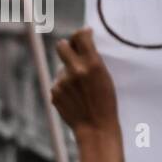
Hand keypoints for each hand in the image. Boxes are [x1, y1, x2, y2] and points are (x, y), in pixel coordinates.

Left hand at [51, 29, 125, 161]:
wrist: (96, 128)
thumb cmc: (106, 103)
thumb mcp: (106, 78)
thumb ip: (92, 60)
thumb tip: (82, 42)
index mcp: (93, 64)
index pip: (80, 36)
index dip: (82, 33)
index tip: (84, 35)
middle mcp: (75, 70)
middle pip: (62, 45)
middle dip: (67, 47)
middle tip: (73, 54)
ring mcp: (62, 81)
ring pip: (61, 68)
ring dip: (68, 73)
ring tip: (81, 90)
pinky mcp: (54, 92)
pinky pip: (58, 83)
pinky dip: (65, 88)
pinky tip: (75, 99)